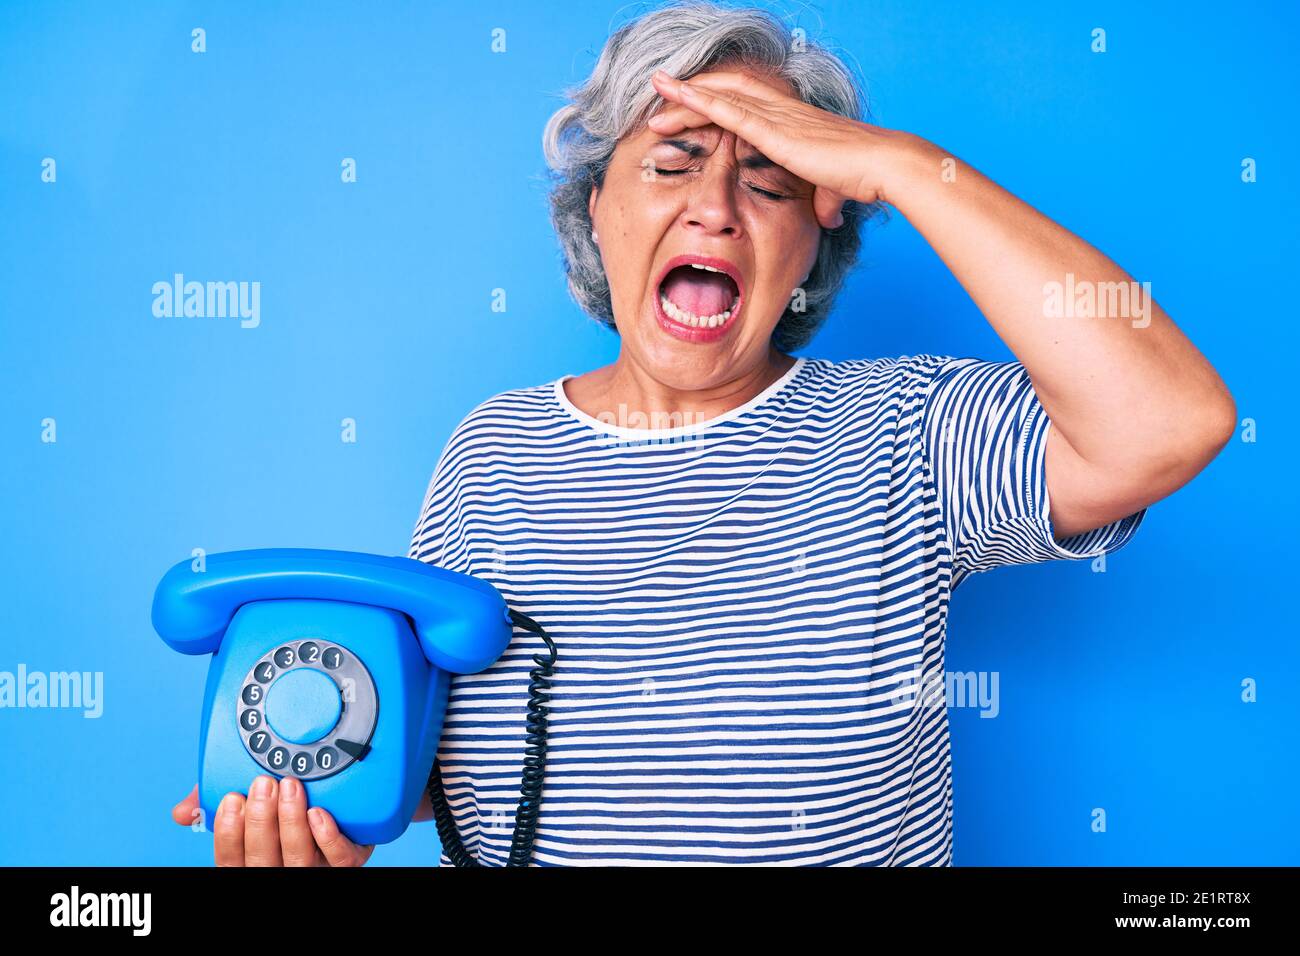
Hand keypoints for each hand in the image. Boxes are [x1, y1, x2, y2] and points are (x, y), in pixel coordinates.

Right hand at [171, 777, 374, 866]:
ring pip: (299, 860)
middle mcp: (280, 869)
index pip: (230, 861)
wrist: (342, 811)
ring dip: (292, 822)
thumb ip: (214, 801)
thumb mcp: (247, 804)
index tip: (232, 799)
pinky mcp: (346, 861)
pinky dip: (328, 838)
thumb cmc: (283, 808)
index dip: (228, 833)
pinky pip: (340, 860)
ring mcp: (314, 868)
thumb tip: (183, 812)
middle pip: (263, 861)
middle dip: (260, 821)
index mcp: (253, 859)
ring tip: (292, 787)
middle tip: (264, 784)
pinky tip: (319, 814)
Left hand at [648, 68, 920, 227]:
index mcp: (793, 122)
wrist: (883, 167)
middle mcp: (782, 111)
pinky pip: (727, 110)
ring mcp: (776, 116)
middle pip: (729, 92)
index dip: (718, 102)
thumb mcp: (834, 191)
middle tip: (664, 91)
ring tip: (656, 86)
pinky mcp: (773, 130)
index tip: (693, 108)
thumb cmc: (865, 178)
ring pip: (722, 95)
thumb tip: (827, 219)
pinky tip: (675, 95)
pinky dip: (698, 100)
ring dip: (686, 91)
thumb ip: (825, 200)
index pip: (747, 104)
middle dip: (696, 91)